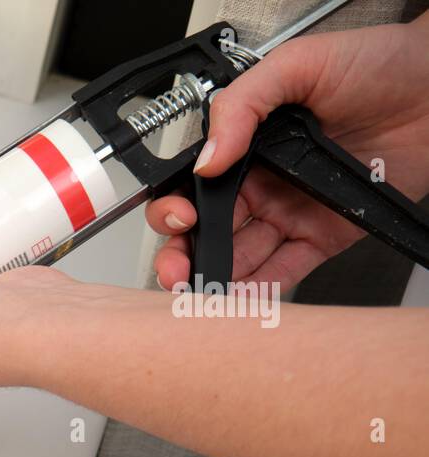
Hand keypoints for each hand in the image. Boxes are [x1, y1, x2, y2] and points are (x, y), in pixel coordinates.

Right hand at [148, 14, 428, 290]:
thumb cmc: (376, 62)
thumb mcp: (296, 65)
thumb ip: (240, 107)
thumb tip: (207, 160)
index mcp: (245, 147)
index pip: (194, 189)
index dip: (176, 210)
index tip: (180, 220)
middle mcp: (262, 185)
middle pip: (207, 231)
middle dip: (183, 256)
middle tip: (177, 271)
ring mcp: (291, 214)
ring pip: (240, 258)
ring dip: (216, 279)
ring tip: (202, 292)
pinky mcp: (324, 237)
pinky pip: (284, 271)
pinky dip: (259, 291)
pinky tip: (239, 298)